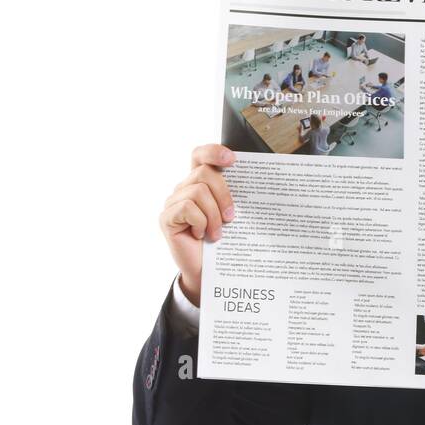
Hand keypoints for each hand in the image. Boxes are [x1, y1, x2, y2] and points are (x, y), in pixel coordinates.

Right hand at [160, 145, 235, 304]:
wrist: (208, 273)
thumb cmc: (222, 244)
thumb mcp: (232, 217)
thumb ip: (234, 198)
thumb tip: (258, 184)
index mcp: (200, 183)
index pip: (200, 155)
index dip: (214, 152)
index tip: (233, 160)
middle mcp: (184, 189)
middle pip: (205, 173)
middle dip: (224, 194)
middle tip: (231, 218)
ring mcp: (173, 202)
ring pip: (198, 191)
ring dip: (213, 214)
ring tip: (217, 233)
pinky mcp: (166, 218)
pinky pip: (188, 208)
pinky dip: (201, 222)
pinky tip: (202, 235)